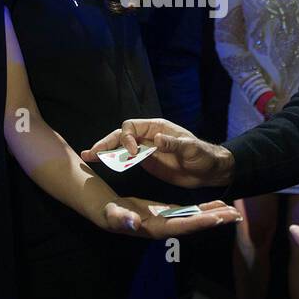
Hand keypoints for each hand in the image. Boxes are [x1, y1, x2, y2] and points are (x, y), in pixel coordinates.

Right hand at [81, 118, 233, 188]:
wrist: (210, 171)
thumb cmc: (204, 156)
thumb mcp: (191, 149)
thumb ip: (174, 144)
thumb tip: (156, 139)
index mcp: (156, 128)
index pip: (131, 127)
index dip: (126, 138)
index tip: (131, 153)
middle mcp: (147, 136)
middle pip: (120, 136)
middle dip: (106, 143)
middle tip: (91, 153)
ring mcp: (145, 150)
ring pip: (120, 148)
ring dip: (105, 152)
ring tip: (88, 159)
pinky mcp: (146, 162)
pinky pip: (126, 160)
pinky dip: (113, 162)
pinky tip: (100, 166)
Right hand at [102, 197, 240, 237]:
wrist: (104, 211)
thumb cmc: (106, 212)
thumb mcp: (111, 214)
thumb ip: (121, 218)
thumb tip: (134, 223)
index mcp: (154, 228)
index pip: (181, 225)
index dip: (199, 222)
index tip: (217, 219)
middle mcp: (165, 227)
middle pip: (194, 224)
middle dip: (215, 220)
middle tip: (237, 216)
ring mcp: (167, 220)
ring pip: (195, 218)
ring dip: (214, 215)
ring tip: (234, 211)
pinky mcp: (167, 213)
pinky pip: (190, 212)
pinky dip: (204, 209)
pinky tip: (216, 205)